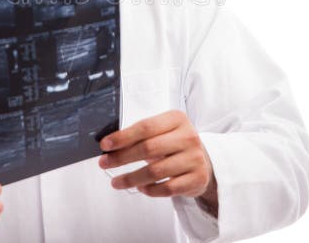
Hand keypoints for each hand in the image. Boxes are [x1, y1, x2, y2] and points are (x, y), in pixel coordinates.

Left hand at [98, 110, 216, 203]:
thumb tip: (110, 145)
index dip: (123, 137)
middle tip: (105, 163)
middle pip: (148, 148)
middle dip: (121, 157)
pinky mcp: (197, 179)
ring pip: (155, 171)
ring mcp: (195, 158)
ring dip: (131, 178)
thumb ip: (140, 135)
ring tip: (117, 182)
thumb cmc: (175, 144)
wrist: (203, 161)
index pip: (145, 127)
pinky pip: (167, 188)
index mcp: (177, 119)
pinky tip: (140, 188)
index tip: (105, 145)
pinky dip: (150, 190)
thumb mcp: (162, 132)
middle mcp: (188, 137)